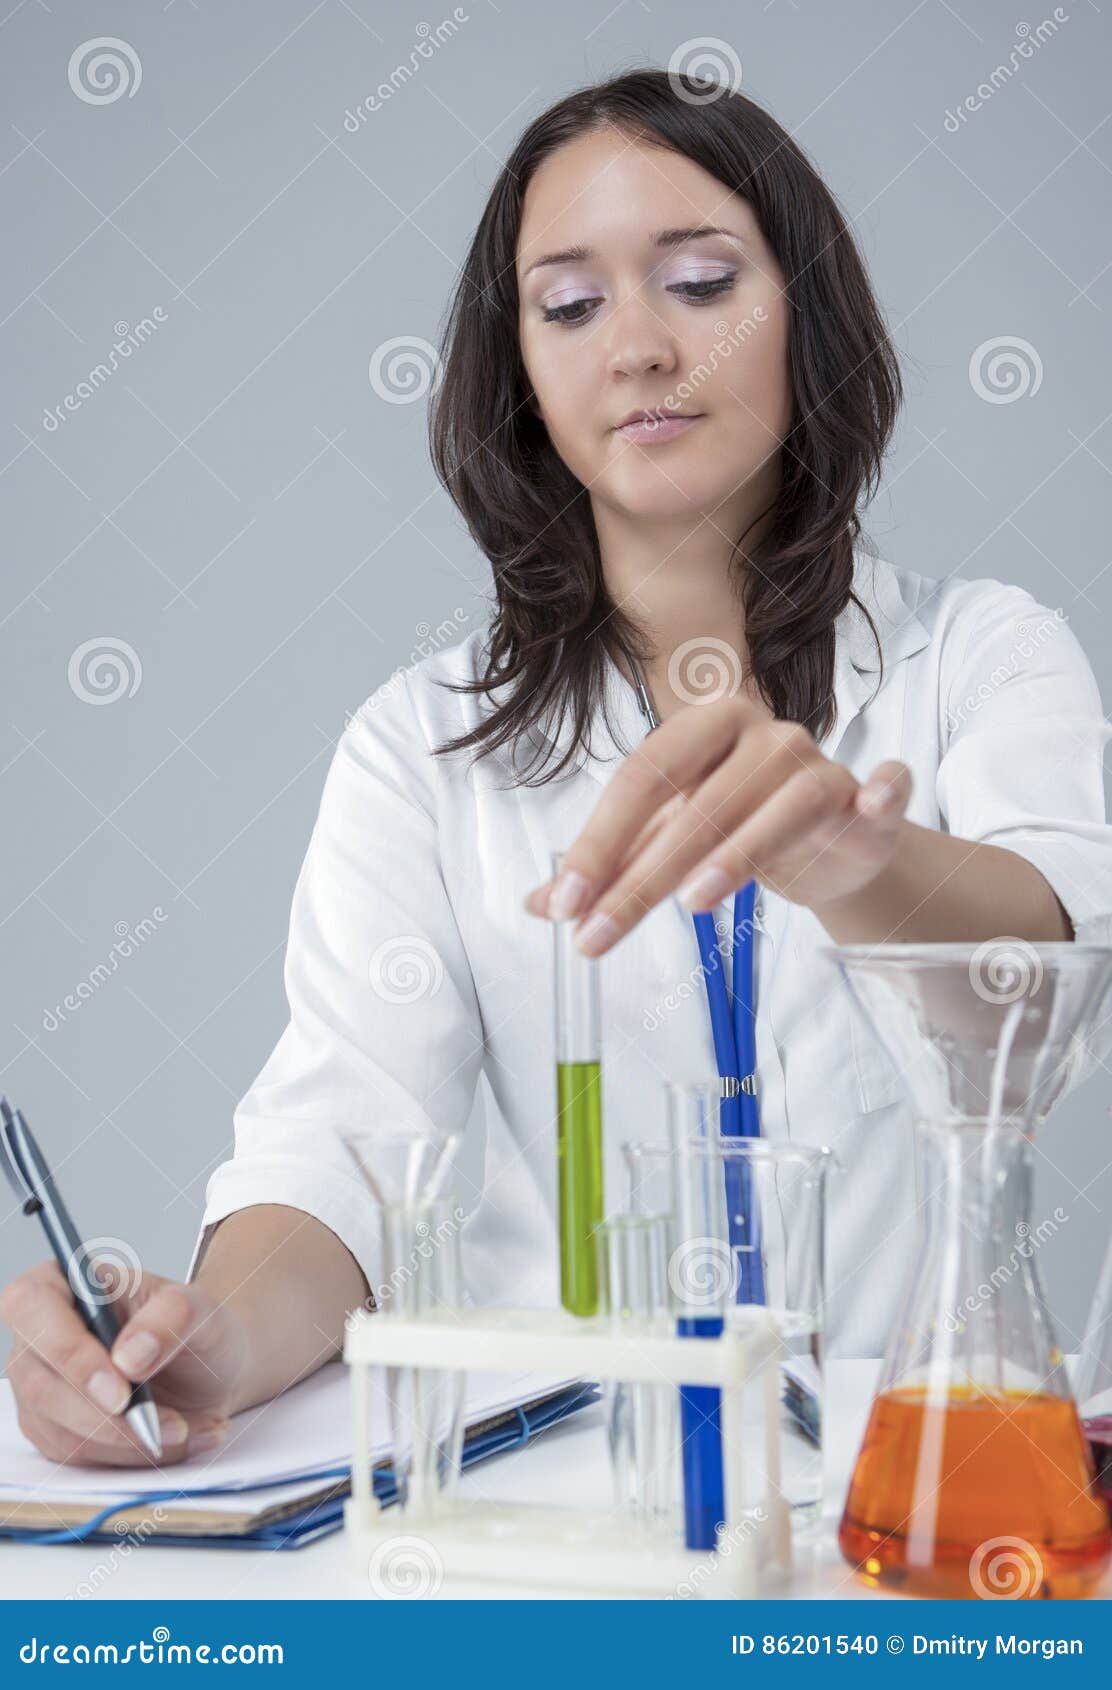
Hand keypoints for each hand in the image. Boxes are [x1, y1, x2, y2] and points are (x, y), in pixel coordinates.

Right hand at [1, 1259, 249, 1466]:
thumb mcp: (201, 1308)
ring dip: (127, 1442)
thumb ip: (170, 1318)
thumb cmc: (195, 1327)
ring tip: (187, 1428)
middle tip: (163, 1426)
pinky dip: (131, 1456)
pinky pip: (80, 1457)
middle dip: (104, 1416)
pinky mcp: (54, 1430)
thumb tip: (128, 1356)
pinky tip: (177, 1439)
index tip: (119, 1390)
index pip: (33, 1306)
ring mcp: (41, 1386)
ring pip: (61, 1431)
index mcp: (65, 1282)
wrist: (210, 1369)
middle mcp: (41, 1335)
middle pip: (40, 1384)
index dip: (68, 1351)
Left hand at [524, 697, 911, 955]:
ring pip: (776, 807)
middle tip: (599, 936)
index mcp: (703, 725)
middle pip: (697, 803)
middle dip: (642, 875)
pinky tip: (872, 799)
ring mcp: (819, 763)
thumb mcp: (668, 842)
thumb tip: (540, 905)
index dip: (599, 842)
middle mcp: (762, 734)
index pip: (641, 778)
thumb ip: (612, 866)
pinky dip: (882, 788)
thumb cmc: (736, 827)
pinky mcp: (869, 800)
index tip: (566, 903)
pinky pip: (882, 788)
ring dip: (736, 854)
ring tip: (692, 903)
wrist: (826, 839)